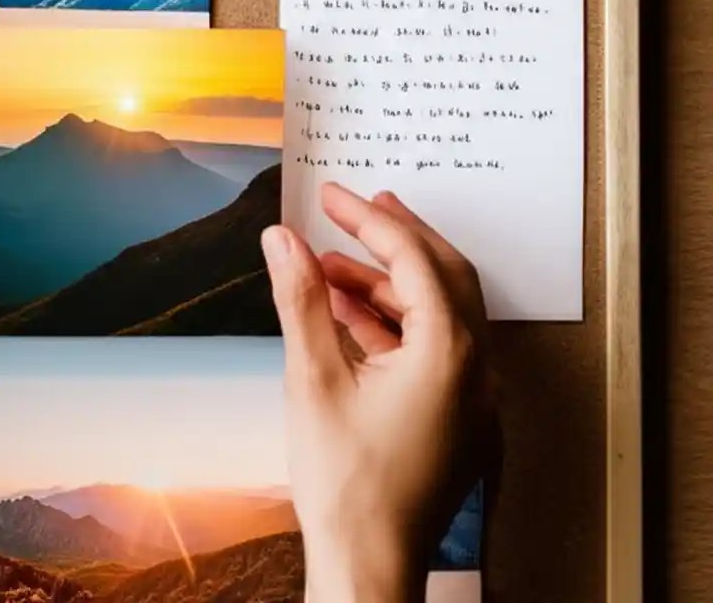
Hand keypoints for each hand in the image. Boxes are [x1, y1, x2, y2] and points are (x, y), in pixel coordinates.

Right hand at [260, 183, 496, 602]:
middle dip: (397, 236)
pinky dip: (396, 325)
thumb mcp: (313, 378)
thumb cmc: (346, 482)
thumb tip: (280, 239)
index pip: (413, 258)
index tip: (330, 195)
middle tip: (355, 206)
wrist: (369, 560)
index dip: (368, 219)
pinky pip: (435, 350)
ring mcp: (473, 396)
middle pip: (445, 275)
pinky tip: (349, 318)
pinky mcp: (458, 418)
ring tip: (331, 268)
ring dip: (388, 284)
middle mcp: (476, 368)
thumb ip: (300, 299)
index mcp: (449, 352)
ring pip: (439, 314)